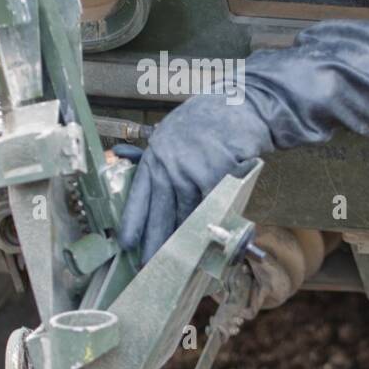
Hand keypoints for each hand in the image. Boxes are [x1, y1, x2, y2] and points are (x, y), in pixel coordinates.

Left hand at [116, 91, 272, 264]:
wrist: (242, 104)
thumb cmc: (209, 119)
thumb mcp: (175, 133)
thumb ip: (166, 161)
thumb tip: (156, 193)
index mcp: (156, 156)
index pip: (139, 195)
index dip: (133, 221)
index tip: (125, 243)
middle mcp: (170, 164)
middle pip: (161, 213)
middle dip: (156, 242)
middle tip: (150, 265)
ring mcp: (192, 170)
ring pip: (188, 215)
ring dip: (186, 239)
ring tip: (182, 259)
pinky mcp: (215, 175)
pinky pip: (214, 207)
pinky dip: (215, 222)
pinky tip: (211, 238)